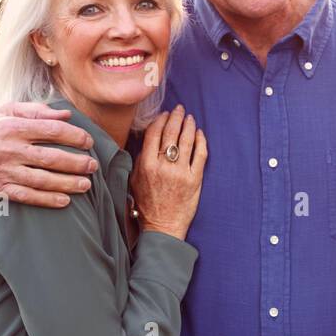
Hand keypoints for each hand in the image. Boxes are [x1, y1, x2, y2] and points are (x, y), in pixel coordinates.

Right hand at [0, 103, 96, 207]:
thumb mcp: (7, 112)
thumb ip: (36, 111)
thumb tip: (67, 115)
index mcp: (13, 127)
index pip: (52, 131)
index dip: (74, 136)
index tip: (89, 142)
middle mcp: (9, 149)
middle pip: (50, 158)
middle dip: (76, 163)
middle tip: (93, 165)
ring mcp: (3, 171)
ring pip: (41, 180)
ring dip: (67, 183)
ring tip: (86, 185)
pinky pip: (27, 196)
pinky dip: (47, 200)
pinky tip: (65, 201)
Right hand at [130, 105, 206, 240]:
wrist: (162, 226)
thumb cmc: (146, 204)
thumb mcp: (134, 180)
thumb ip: (139, 159)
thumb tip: (147, 139)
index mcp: (146, 165)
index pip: (154, 133)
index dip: (160, 120)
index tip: (164, 114)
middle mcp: (163, 166)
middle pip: (171, 133)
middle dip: (176, 117)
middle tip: (179, 109)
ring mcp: (180, 172)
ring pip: (187, 141)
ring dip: (189, 126)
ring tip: (189, 118)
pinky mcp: (194, 179)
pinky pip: (200, 154)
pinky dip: (201, 141)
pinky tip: (200, 134)